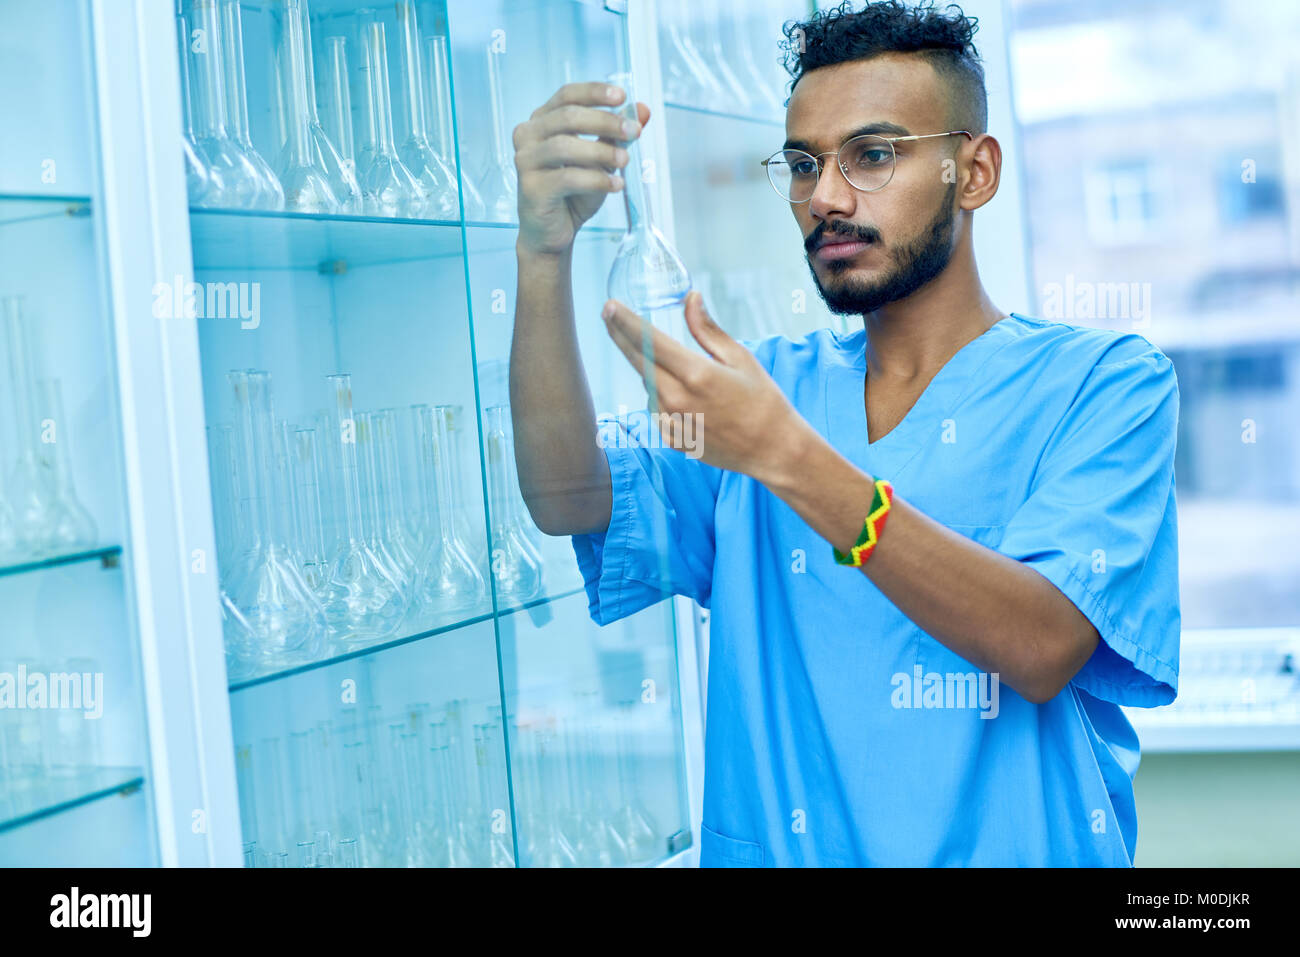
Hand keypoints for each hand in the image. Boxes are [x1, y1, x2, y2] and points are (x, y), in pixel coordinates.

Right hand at [514, 82, 649, 255]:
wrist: (552, 233)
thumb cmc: (573, 193)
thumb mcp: (600, 160)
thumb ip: (616, 135)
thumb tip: (642, 110)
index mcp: (541, 121)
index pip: (566, 95)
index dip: (594, 92)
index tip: (622, 96)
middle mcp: (528, 136)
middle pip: (567, 117)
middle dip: (605, 121)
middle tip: (633, 131)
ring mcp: (525, 161)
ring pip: (565, 146)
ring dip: (601, 151)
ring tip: (625, 160)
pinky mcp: (531, 188)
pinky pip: (567, 178)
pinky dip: (596, 180)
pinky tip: (615, 185)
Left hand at [601, 291, 810, 482]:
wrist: (771, 449)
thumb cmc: (762, 400)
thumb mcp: (740, 358)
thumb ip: (707, 329)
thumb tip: (690, 298)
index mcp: (696, 374)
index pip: (650, 342)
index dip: (626, 321)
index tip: (609, 306)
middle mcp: (677, 399)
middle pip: (638, 361)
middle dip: (621, 335)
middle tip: (608, 315)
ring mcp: (671, 422)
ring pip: (647, 384)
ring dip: (650, 368)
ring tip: (674, 365)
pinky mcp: (671, 438)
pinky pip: (656, 408)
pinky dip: (661, 395)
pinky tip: (685, 396)